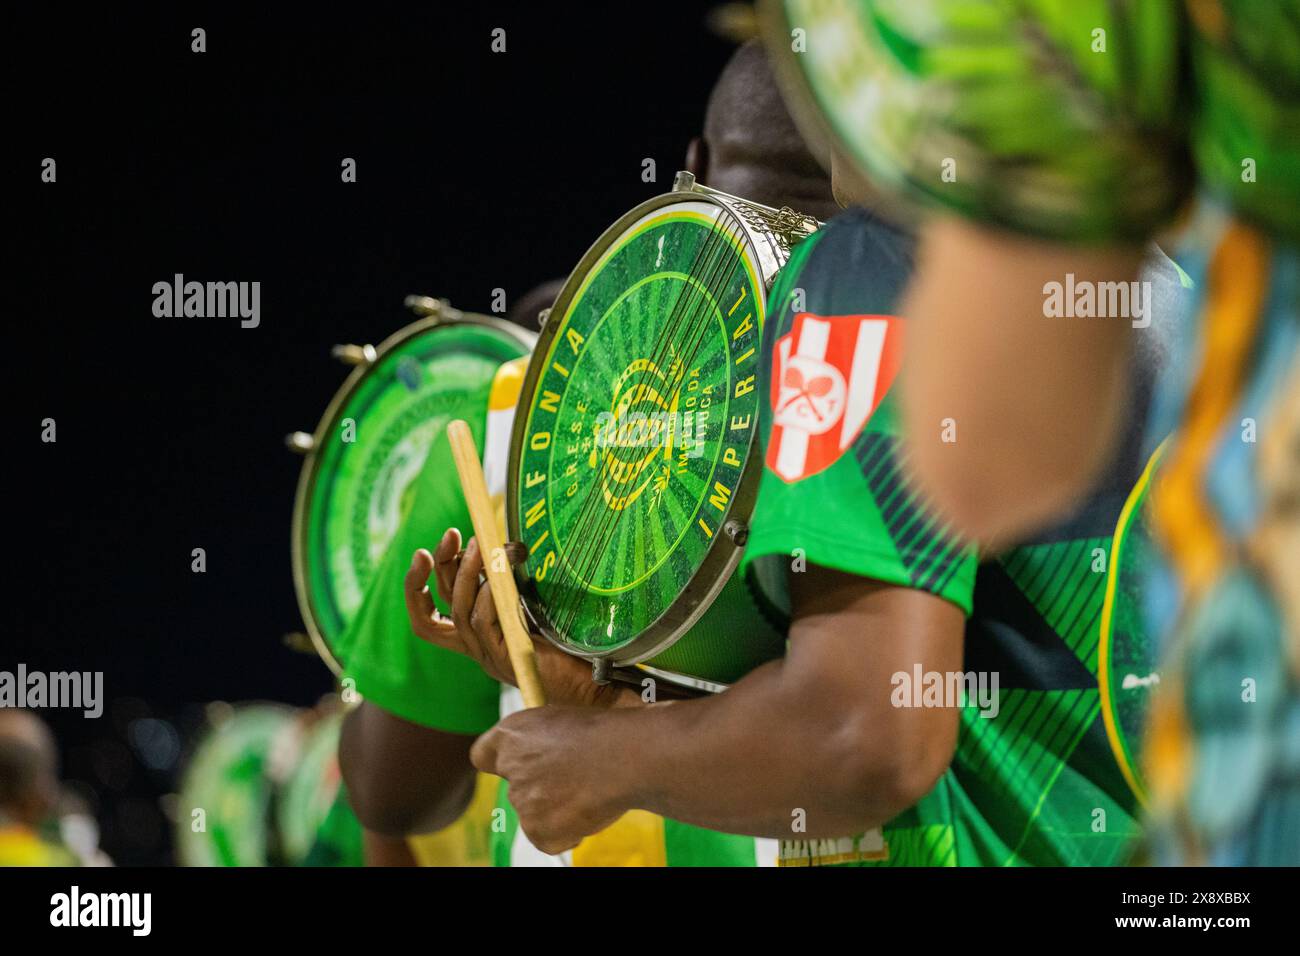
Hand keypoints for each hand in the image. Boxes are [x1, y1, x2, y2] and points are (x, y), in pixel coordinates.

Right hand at [404, 529, 636, 708]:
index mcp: (476, 637)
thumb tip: (503, 544)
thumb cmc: (566, 641)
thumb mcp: (530, 605)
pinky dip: (488, 596)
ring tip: (483, 544)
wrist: (594, 680)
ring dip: (469, 572)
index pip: (428, 618)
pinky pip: (484, 623)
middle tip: (453, 534)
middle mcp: (475, 649)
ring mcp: (488, 657)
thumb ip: (511, 585)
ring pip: (460, 611)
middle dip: (440, 566)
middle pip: (438, 609)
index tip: (423, 553)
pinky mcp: (506, 660)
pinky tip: (500, 578)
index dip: (416, 588)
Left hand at [470, 706, 627, 853]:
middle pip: (516, 787)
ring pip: (533, 813)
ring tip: (587, 790)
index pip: (484, 754)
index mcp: (513, 732)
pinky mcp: (536, 829)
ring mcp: (522, 800)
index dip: (502, 761)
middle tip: (572, 779)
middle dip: (540, 788)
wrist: (626, 756)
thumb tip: (545, 751)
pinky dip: (566, 832)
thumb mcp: (564, 719)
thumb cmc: (605, 733)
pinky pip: (547, 838)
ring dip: (555, 810)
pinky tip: (586, 810)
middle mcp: (510, 766)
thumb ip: (541, 737)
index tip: (520, 764)